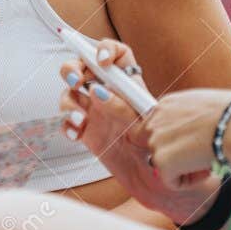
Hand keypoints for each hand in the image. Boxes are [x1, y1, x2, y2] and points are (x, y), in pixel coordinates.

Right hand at [57, 41, 219, 225]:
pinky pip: (67, 122)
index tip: (102, 61)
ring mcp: (94, 111)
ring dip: (68, 102)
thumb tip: (100, 94)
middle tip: (76, 81)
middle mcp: (109, 93)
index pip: (116, 54)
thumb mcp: (150, 126)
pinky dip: (66, 125)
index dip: (106, 49)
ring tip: (80, 119)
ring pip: (70, 93)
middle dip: (72, 68)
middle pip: (82, 67)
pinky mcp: (85, 132)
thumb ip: (125, 108)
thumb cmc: (163, 148)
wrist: (159, 180)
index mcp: (129, 84)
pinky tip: (76, 134)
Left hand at [135, 88, 230, 180]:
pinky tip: (205, 169)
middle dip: (176, 157)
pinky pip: (172, 182)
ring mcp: (155, 141)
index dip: (171, 142)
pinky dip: (190, 181)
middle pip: (155, 149)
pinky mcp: (162, 161)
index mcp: (164, 105)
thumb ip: (186, 116)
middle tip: (200, 154)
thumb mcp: (202, 105)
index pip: (154, 129)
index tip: (187, 146)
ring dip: (186, 169)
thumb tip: (185, 128)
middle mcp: (154, 121)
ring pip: (166, 167)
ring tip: (207, 159)